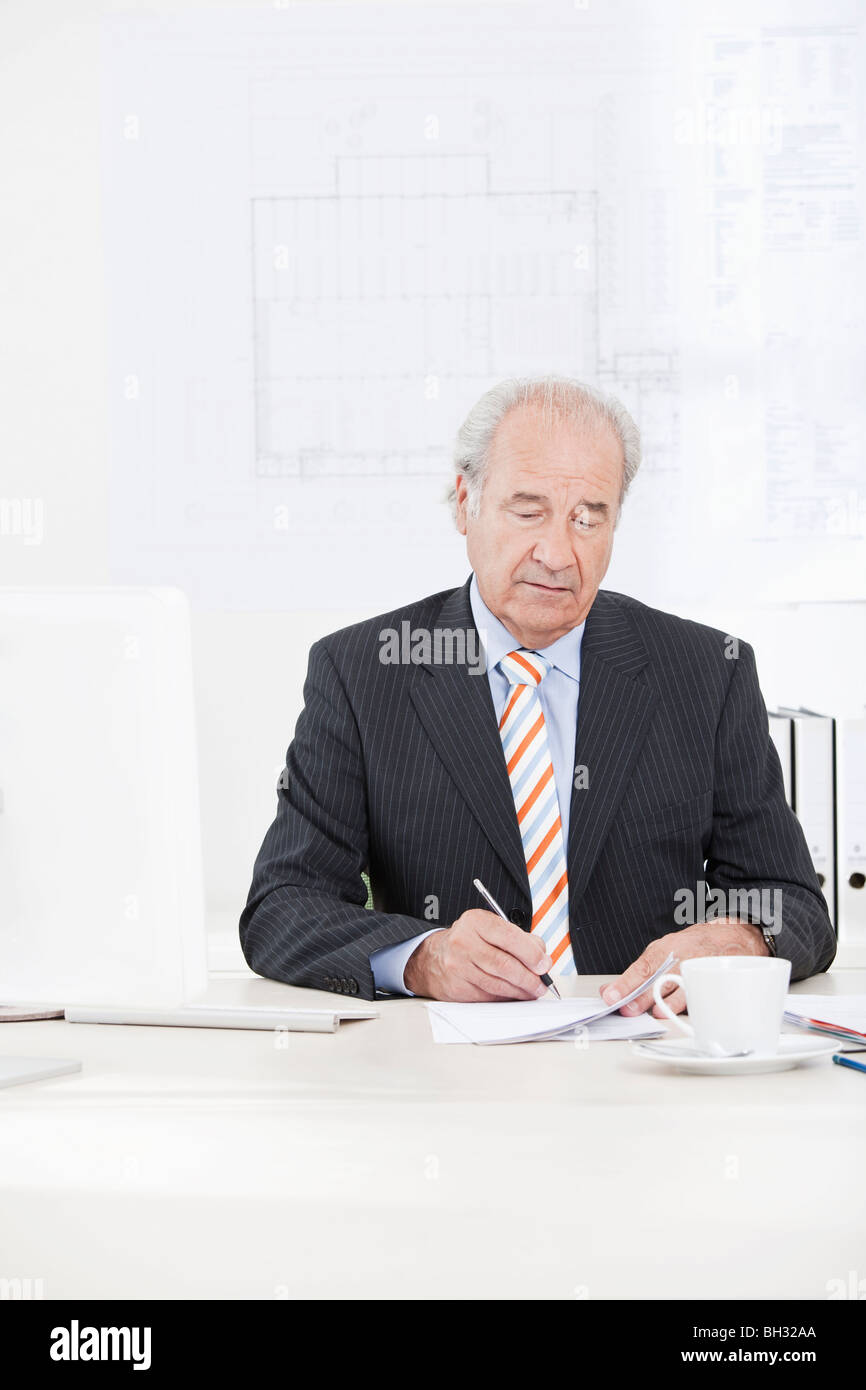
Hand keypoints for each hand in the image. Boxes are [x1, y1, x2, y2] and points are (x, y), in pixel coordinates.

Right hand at [403, 910, 553, 1000]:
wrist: (432, 957)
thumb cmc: (469, 941)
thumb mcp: (491, 928)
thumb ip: (521, 940)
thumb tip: (542, 959)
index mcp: (475, 921)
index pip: (509, 937)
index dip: (531, 954)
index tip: (544, 964)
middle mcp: (463, 942)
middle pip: (504, 965)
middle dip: (529, 978)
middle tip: (542, 983)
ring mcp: (457, 966)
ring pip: (498, 984)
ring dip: (521, 991)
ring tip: (532, 991)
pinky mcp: (456, 987)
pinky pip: (488, 996)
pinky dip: (505, 997)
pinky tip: (513, 995)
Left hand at [599, 920, 768, 1017]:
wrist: (734, 938)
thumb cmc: (694, 947)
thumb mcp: (665, 950)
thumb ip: (641, 972)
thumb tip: (612, 992)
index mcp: (667, 949)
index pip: (642, 968)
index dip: (625, 984)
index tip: (610, 996)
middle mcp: (683, 960)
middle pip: (659, 982)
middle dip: (641, 999)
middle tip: (628, 1010)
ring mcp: (702, 973)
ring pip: (681, 993)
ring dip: (666, 1005)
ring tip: (656, 1012)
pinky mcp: (718, 985)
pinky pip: (703, 999)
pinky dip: (691, 1008)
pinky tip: (682, 1012)